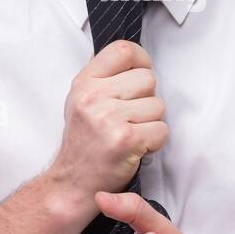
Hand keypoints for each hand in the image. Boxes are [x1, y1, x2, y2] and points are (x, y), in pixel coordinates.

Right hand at [47, 40, 167, 213]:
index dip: (141, 59)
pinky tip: (136, 148)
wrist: (72, 183)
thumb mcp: (81, 101)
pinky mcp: (126, 140)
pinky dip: (154, 142)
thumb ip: (104, 78)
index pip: (123, 50)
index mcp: (84, 83)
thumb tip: (136, 59)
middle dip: (146, 99)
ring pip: (158, 106)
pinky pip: (162, 130)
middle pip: (148, 79)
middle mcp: (94, 97)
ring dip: (151, 123)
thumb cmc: (83, 143)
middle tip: (130, 117)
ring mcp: (109, 118)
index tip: (140, 74)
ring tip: (130, 134)